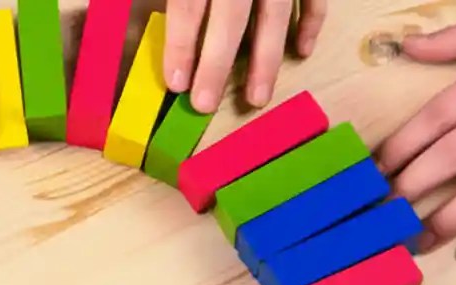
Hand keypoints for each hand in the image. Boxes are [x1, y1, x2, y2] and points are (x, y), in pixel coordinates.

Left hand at [165, 0, 325, 111]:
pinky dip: (310, 23)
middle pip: (230, 17)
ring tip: (257, 99)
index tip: (176, 83)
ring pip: (276, 14)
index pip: (188, 6)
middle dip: (216, 63)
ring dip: (266, 59)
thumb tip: (145, 33)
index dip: (180, 45)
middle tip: (204, 105)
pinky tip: (301, 51)